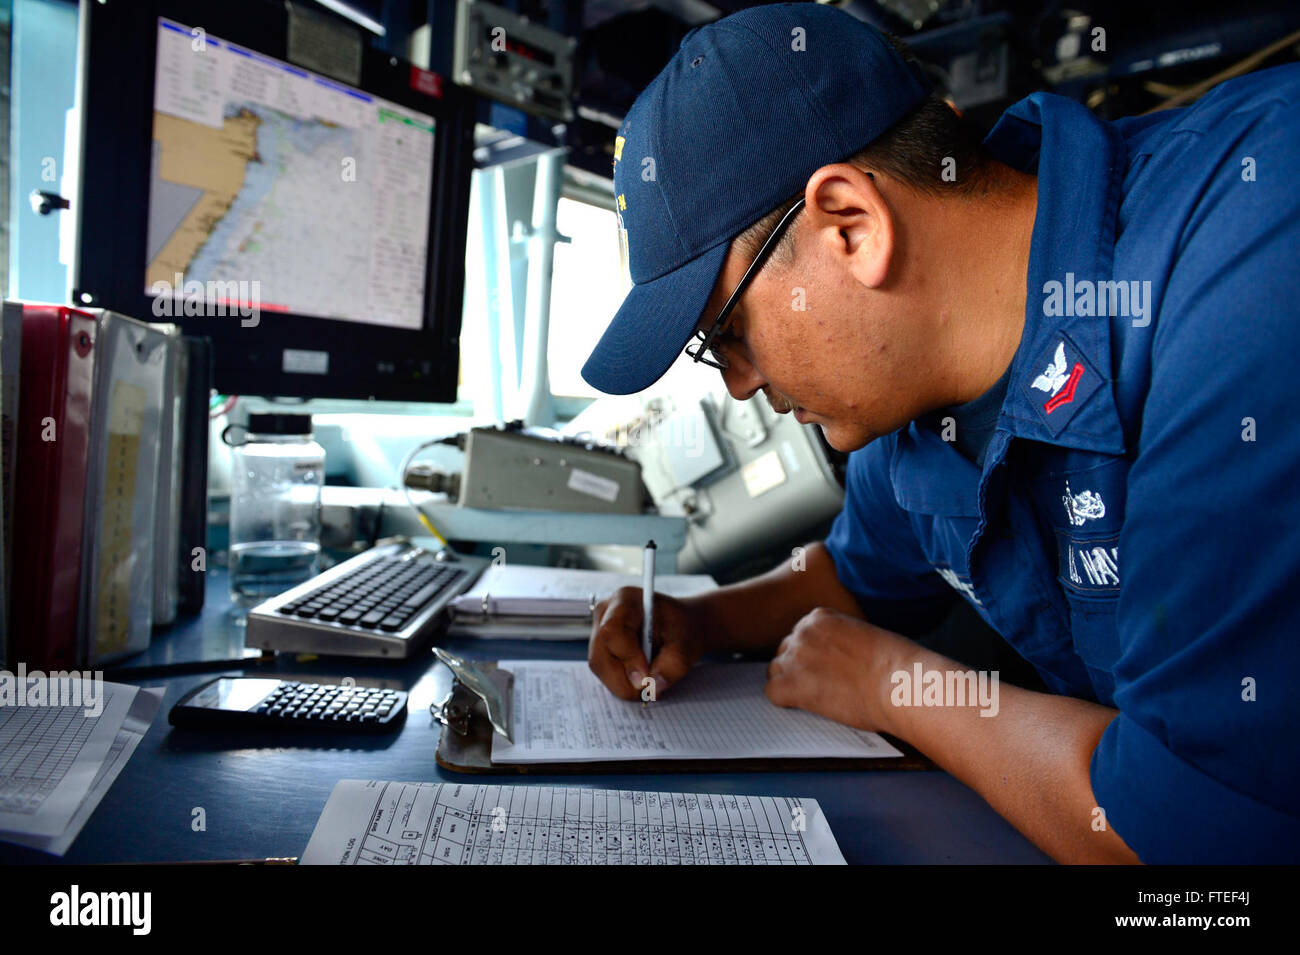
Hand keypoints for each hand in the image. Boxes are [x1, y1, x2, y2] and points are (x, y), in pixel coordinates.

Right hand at [588, 587, 708, 700]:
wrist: (678, 626)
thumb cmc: (682, 629)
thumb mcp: (686, 645)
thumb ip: (672, 666)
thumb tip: (653, 687)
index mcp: (626, 600)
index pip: (613, 631)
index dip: (628, 657)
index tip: (647, 676)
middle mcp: (605, 613)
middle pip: (600, 654)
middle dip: (626, 679)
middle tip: (651, 688)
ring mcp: (597, 631)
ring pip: (600, 668)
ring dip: (625, 684)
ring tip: (650, 681)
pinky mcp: (599, 649)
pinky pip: (604, 673)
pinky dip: (623, 683)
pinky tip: (641, 677)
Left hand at [765, 607, 902, 731]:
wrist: (899, 683)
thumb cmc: (895, 664)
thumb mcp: (865, 636)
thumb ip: (840, 640)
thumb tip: (832, 658)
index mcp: (820, 617)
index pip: (801, 634)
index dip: (812, 653)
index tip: (826, 666)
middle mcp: (803, 632)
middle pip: (786, 651)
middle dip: (799, 667)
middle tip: (821, 684)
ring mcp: (795, 657)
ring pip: (776, 670)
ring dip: (790, 683)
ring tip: (815, 696)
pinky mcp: (793, 685)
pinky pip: (772, 692)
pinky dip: (785, 701)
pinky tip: (806, 706)